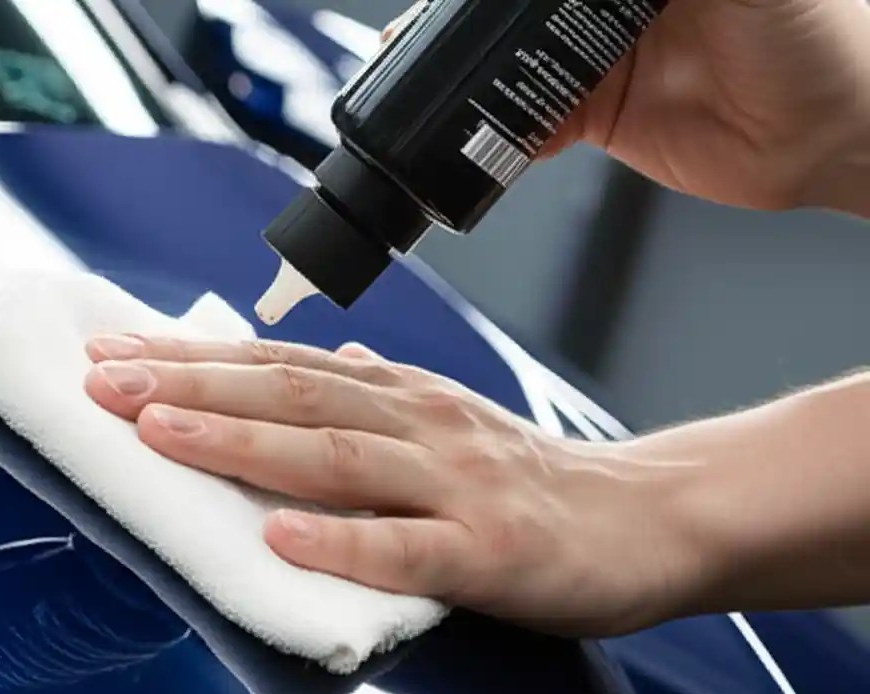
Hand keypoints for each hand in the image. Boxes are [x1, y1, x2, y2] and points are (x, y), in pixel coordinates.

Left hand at [82, 336, 702, 635]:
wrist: (648, 516)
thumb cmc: (533, 477)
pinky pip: (406, 549)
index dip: (191, 356)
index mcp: (400, 393)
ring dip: (242, 440)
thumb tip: (313, 356)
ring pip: (336, 455)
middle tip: (103, 377)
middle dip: (190, 383)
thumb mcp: (444, 418)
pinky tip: (279, 536)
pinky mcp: (488, 551)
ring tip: (161, 432)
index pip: (278, 363)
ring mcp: (453, 485)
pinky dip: (341, 542)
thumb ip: (374, 391)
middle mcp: (419, 423)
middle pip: (291, 393)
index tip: (113, 348)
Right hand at [387, 0, 869, 213]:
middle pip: (511, 14)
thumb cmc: (820, 32)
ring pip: (505, 63)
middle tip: (411, 40)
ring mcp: (596, 58)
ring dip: (457, 79)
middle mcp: (606, 3)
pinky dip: (489, 135)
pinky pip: (525, 124)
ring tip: (411, 85)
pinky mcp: (595, 117)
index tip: (446, 6)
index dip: (484, 1)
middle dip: (455, 29)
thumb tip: (586, 6)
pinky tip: (460, 136)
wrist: (834, 134)